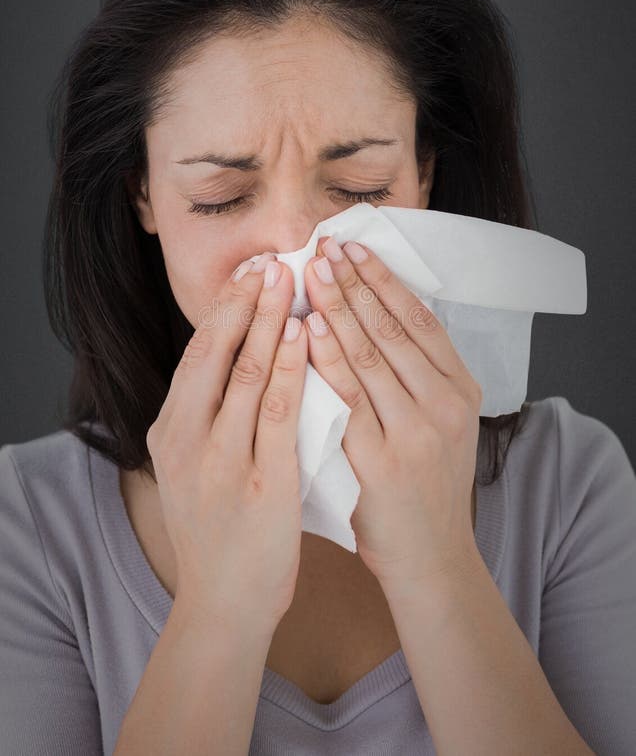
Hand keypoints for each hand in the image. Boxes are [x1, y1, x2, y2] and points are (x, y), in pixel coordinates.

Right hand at [145, 252, 307, 633]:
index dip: (227, 307)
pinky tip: (306, 337)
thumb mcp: (195, 465)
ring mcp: (222, 462)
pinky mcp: (259, 485)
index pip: (199, 351)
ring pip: (248, 374)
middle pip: (218, 352)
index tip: (251, 271)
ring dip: (272, 321)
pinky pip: (279, 414)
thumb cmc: (217, 530)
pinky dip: (292, 369)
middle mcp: (188, 439)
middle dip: (248, 301)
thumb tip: (237, 358)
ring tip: (293, 279)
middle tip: (273, 258)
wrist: (222, 602)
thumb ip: (209, 415)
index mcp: (170, 430)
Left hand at [302, 234, 482, 593]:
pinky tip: (306, 329)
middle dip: (355, 281)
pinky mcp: (383, 459)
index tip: (354, 248)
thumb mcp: (440, 425)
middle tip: (324, 246)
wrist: (433, 560)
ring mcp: (417, 431)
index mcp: (463, 388)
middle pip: (393, 327)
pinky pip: (348, 396)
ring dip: (338, 307)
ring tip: (311, 273)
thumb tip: (371, 320)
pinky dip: (326, 357)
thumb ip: (416, 378)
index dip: (384, 278)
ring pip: (371, 353)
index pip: (419, 318)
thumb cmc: (426, 489)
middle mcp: (446, 403)